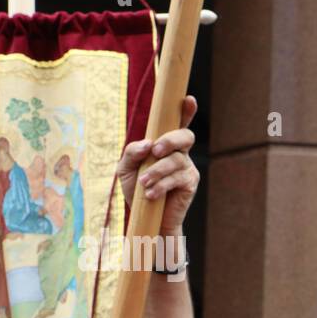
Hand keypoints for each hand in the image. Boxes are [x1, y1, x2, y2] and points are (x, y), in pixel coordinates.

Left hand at [116, 95, 199, 236]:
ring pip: (176, 160)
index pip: (177, 124)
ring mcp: (187, 168)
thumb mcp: (125, 169)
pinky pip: (177, 178)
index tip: (188, 99)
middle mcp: (180, 153)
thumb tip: (146, 144)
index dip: (185, 111)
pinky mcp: (190, 184)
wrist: (147, 218)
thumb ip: (131, 153)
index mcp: (166, 145)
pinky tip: (151, 194)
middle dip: (170, 140)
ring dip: (157, 171)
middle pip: (185, 136)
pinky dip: (161, 185)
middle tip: (155, 151)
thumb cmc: (136, 190)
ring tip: (144, 184)